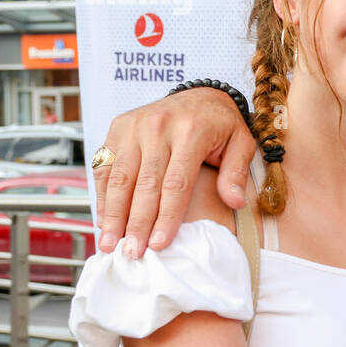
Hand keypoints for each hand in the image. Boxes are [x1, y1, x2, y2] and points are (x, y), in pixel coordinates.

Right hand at [94, 87, 254, 256]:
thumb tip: (235, 202)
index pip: (176, 183)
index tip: (160, 245)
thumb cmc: (222, 125)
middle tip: (131, 253)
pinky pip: (105, 166)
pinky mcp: (118, 127)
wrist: (201, 93)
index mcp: (191, 132)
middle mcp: (159, 126)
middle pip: (144, 184)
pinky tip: (104, 220)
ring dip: (113, 214)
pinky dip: (103, 195)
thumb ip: (236, 173)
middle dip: (136, 223)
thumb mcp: (241, 143)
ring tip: (109, 244)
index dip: (166, 216)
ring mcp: (134, 126)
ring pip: (119, 177)